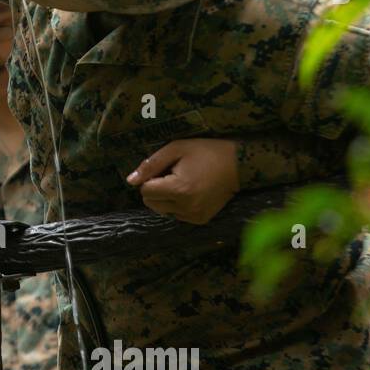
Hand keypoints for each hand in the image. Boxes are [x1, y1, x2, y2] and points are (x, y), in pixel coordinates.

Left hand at [126, 138, 240, 224]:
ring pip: (162, 210)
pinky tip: (191, 192)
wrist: (239, 165)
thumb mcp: (176, 149)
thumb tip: (130, 181)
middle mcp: (185, 207)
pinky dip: (178, 205)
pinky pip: (176, 215)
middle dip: (156, 189)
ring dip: (166, 198)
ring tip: (184, 183)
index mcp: (179, 189)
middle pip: (151, 203)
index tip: (166, 169)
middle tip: (174, 175)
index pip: (145, 191)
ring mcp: (194, 216)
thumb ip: (151, 164)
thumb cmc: (206, 152)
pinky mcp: (200, 220)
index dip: (151, 178)